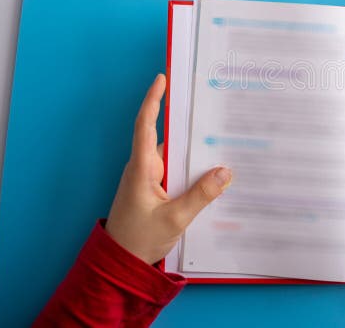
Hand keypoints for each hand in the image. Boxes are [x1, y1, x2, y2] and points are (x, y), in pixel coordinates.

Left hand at [105, 74, 232, 264]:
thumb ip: (201, 195)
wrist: (119, 265)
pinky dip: (192, 167)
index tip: (162, 79)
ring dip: (192, 147)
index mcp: (142, 168)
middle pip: (165, 136)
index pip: (146, 125)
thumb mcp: (175, 218)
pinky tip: (212, 170)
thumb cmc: (138, 240)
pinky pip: (176, 172)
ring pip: (173, 155)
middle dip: (184, 119)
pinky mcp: (156, 192)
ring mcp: (149, 180)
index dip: (153, 100)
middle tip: (206, 103)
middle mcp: (144, 168)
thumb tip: (225, 172)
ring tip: (219, 134)